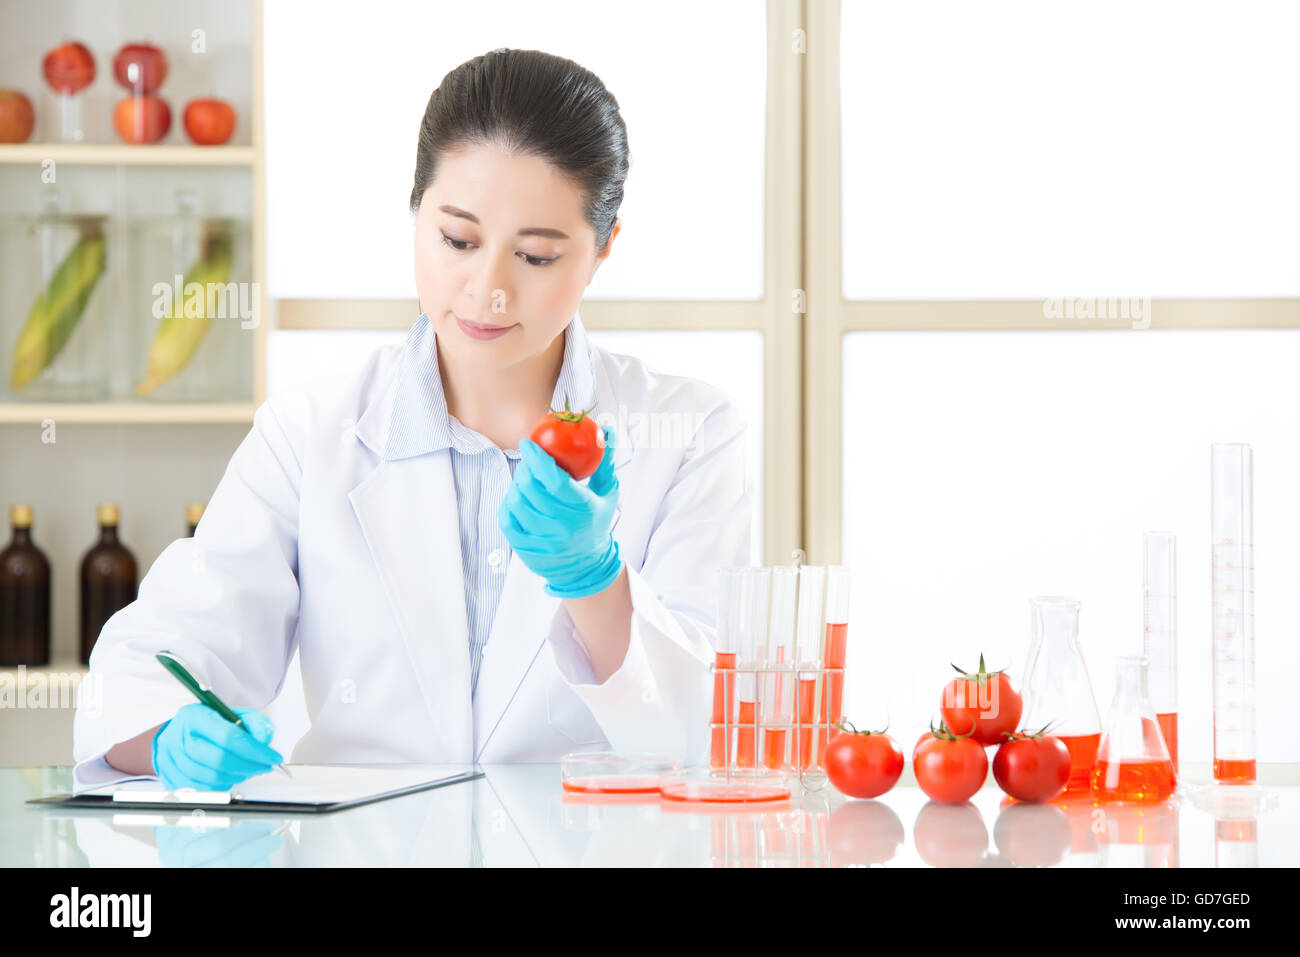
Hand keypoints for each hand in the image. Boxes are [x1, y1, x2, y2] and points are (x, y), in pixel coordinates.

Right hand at [151, 703, 282, 790]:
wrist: (182, 732)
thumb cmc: (211, 723)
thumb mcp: (235, 713)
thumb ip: (255, 722)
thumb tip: (264, 739)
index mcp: (194, 716)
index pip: (228, 736)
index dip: (254, 750)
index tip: (272, 758)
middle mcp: (177, 737)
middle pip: (218, 760)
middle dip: (249, 766)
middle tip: (265, 766)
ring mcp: (169, 759)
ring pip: (210, 778)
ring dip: (237, 777)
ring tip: (249, 770)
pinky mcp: (168, 776)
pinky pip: (201, 790)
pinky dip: (221, 786)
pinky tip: (230, 776)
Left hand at [498, 423, 622, 598]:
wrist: (587, 567)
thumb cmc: (597, 522)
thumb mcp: (608, 493)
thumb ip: (605, 461)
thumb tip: (607, 429)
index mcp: (583, 510)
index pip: (554, 480)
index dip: (537, 459)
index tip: (528, 443)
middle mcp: (562, 527)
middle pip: (531, 489)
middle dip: (525, 469)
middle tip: (528, 462)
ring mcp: (543, 541)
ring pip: (516, 502)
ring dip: (516, 486)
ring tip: (525, 481)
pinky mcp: (526, 550)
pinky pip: (507, 519)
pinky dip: (508, 504)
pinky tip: (517, 498)